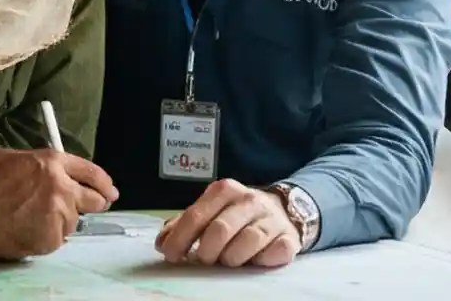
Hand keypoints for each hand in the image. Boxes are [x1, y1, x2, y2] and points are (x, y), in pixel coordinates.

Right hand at [0, 149, 117, 259]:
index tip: (110, 191)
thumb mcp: (13, 158)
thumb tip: (54, 175)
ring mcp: (57, 214)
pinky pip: (56, 239)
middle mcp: (62, 187)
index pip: (91, 172)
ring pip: (71, 222)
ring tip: (31, 219)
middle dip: (94, 204)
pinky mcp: (50, 238)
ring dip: (59, 222)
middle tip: (88, 208)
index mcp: (53, 162)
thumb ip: (41, 167)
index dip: (103, 183)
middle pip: (94, 200)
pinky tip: (24, 230)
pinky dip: (45, 238)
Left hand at [155, 179, 301, 267]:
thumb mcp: (211, 211)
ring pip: (246, 242)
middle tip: (203, 260)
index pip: (196, 215)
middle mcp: (248, 200)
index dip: (180, 238)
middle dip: (206, 251)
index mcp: (224, 191)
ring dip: (231, 258)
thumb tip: (161, 243)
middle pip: (220, 230)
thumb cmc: (237, 214)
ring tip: (227, 261)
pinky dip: (259, 261)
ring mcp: (270, 218)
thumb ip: (184, 225)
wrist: (284, 210)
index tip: (171, 255)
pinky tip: (253, 260)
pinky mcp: (288, 237)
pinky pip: (272, 253)